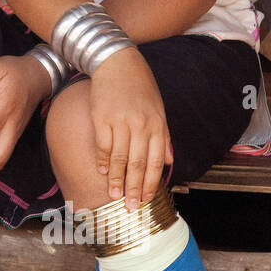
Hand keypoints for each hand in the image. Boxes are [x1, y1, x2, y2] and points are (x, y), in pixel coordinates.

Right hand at [88, 48, 173, 211]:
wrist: (118, 63)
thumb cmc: (140, 87)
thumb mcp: (158, 109)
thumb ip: (164, 136)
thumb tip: (169, 160)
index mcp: (157, 125)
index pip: (155, 162)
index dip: (150, 184)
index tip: (145, 200)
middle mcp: (141, 125)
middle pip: (137, 164)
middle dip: (133, 188)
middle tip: (130, 207)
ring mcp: (121, 121)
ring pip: (119, 158)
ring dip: (116, 179)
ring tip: (113, 195)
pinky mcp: (102, 117)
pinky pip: (103, 144)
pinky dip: (102, 160)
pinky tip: (102, 171)